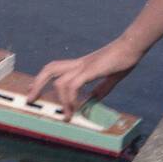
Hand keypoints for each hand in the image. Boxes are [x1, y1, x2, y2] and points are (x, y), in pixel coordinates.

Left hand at [25, 37, 143, 118]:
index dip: (42, 78)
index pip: (55, 68)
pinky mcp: (90, 70)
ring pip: (58, 79)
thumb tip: (94, 100)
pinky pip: (72, 85)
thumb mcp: (111, 77)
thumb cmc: (124, 58)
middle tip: (30, 98)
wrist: (132, 45)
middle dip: (37, 83)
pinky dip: (70, 99)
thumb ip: (101, 89)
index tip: (32, 89)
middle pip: (50, 69)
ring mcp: (83, 66)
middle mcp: (79, 64)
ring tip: (65, 116)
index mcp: (82, 65)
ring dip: (59, 100)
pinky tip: (75, 109)